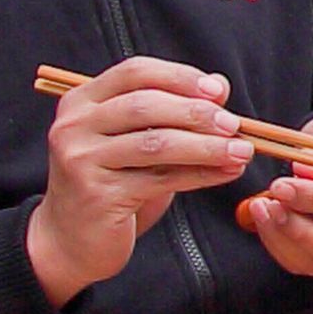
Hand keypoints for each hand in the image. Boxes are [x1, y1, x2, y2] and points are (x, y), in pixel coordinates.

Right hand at [24, 56, 253, 305]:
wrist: (70, 240)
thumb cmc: (111, 183)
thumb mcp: (138, 140)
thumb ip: (173, 111)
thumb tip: (220, 86)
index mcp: (81, 101)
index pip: (135, 72)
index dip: (180, 77)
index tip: (217, 91)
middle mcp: (74, 126)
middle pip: (146, 106)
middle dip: (197, 113)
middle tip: (234, 124)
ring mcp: (81, 160)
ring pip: (156, 144)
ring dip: (207, 146)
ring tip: (242, 150)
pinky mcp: (97, 195)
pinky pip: (161, 179)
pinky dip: (201, 174)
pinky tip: (227, 172)